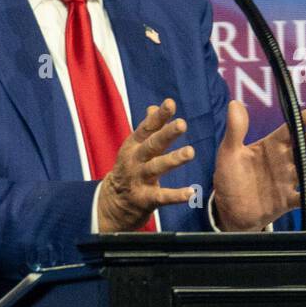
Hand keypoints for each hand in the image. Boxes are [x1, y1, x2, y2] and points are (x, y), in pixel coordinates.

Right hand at [96, 97, 195, 231]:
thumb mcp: (135, 148)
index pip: (147, 128)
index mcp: (134, 145)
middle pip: (152, 145)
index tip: (170, 103)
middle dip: (166, 134)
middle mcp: (135, 160)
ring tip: (190, 152)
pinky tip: (191, 193)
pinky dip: (176, 195)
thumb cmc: (130, 169)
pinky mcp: (145, 199)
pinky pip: (162, 196)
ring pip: (156, 167)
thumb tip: (154, 107)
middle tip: (182, 124)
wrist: (113, 203)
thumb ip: (148, 129)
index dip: (158, 116)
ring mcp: (139, 179)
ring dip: (173, 159)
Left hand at [212, 100, 305, 230]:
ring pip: (305, 170)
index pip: (289, 130)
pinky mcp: (287, 201)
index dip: (302, 121)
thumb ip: (235, 130)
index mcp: (271, 146)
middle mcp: (283, 161)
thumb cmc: (230, 177)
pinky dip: (303, 197)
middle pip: (303, 147)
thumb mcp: (228, 152)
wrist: (229, 210)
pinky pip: (298, 199)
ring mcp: (287, 181)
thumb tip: (234, 103)